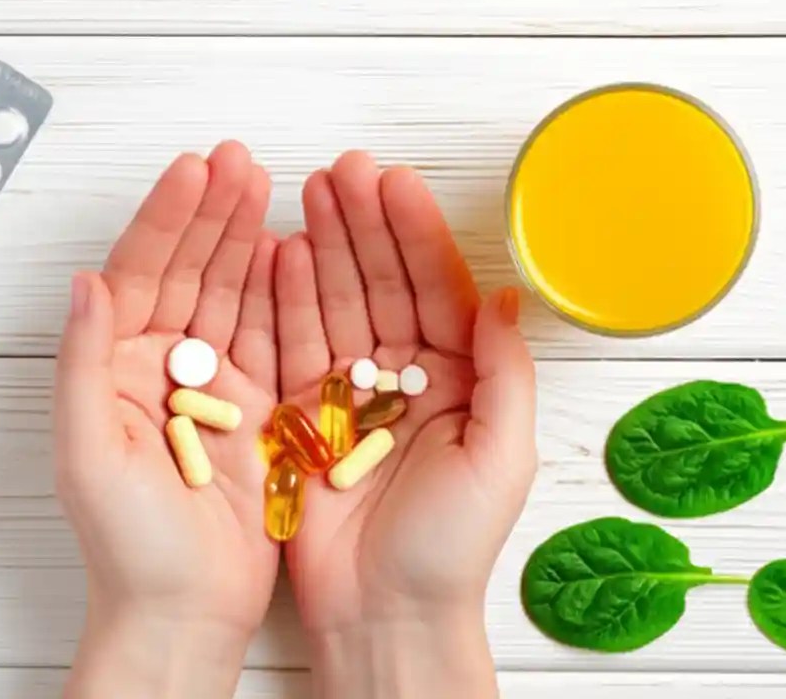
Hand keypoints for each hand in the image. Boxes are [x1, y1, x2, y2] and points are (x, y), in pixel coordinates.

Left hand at [54, 142, 278, 697]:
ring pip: (228, 293)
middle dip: (211, 214)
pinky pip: (267, 334)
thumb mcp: (89, 455)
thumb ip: (84, 364)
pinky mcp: (254, 408)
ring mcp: (210, 384)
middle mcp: (159, 367)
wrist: (184, 610)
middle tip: (240, 163)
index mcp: (113, 368)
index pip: (138, 274)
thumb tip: (85, 282)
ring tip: (267, 186)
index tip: (195, 172)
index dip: (166, 220)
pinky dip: (279, 291)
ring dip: (245, 238)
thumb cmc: (128, 547)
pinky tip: (291, 251)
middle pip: (186, 271)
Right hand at [276, 152, 537, 697]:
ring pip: (336, 304)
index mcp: (460, 380)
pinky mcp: (304, 416)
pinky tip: (278, 256)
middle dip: (363, 225)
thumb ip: (506, 373)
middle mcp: (405, 378)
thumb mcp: (503, 457)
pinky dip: (285, 301)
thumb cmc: (451, 549)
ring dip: (323, 248)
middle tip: (341, 171)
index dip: (414, 235)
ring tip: (308, 194)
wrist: (385, 614)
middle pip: (382, 284)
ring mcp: (350, 394)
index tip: (393, 184)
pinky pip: (294, 346)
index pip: (436, 289)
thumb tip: (504, 296)